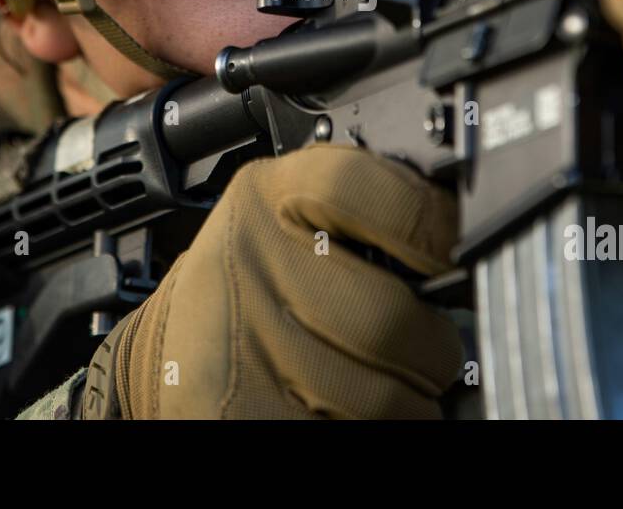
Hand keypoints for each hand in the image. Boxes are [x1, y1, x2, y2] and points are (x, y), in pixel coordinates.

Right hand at [89, 144, 462, 417]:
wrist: (161, 358)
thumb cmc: (245, 286)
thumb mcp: (283, 217)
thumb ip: (360, 208)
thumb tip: (461, 224)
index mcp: (266, 195)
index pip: (364, 190)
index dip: (428, 224)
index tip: (449, 253)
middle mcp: (247, 262)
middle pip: (391, 317)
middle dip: (432, 349)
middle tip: (429, 351)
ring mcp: (238, 343)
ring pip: (381, 396)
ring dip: (409, 405)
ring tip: (390, 388)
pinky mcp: (236, 414)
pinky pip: (349, 432)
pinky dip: (367, 430)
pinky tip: (348, 413)